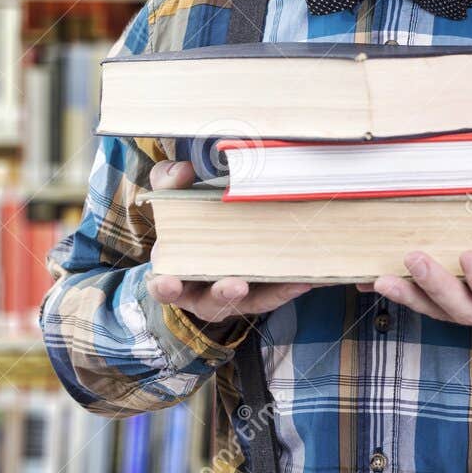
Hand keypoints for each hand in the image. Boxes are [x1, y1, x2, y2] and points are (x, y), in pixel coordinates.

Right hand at [146, 157, 315, 326]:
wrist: (217, 230)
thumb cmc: (190, 220)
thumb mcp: (176, 197)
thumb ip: (170, 182)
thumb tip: (183, 170)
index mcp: (174, 273)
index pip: (164, 286)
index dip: (164, 286)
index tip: (168, 282)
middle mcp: (203, 292)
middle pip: (211, 302)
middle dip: (223, 294)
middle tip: (235, 285)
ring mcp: (235, 297)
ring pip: (250, 302)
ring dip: (268, 293)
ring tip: (287, 281)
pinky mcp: (260, 294)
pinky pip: (275, 294)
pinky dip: (290, 286)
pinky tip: (307, 276)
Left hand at [359, 231, 471, 345]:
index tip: (469, 256)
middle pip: (464, 309)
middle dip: (436, 286)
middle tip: (414, 258)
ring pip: (442, 312)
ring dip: (411, 296)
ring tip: (380, 278)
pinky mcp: (467, 307)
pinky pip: (433, 306)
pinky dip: (405, 295)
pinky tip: (374, 282)